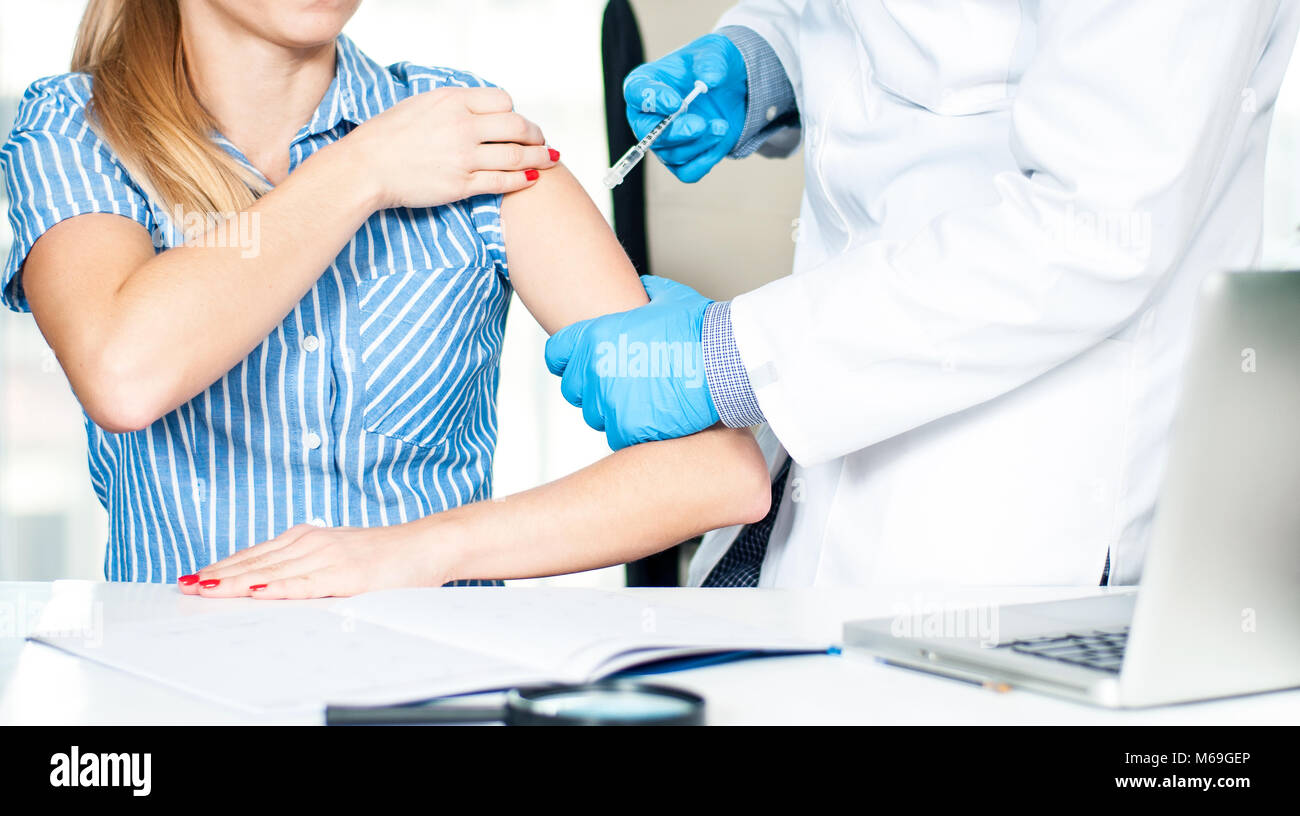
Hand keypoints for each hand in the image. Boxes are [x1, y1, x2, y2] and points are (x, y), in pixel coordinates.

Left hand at [179, 521, 455, 598]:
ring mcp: (329, 557)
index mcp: (310, 537)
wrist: (429, 544)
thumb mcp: (342, 554)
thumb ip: (311, 565)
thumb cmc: (390, 555)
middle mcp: (313, 542)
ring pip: (272, 572)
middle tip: (185, 585)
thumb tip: (276, 580)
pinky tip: (254, 592)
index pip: (257, 554)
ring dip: (235, 581)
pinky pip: (304, 584)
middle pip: (256, 562)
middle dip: (218, 574)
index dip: (223, 565)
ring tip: (205, 589)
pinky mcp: (346, 576)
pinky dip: (276, 588)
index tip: (195, 575)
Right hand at [344, 86, 558, 209]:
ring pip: (516, 155)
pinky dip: (523, 180)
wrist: (365, 167)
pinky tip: (532, 179)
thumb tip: (478, 106)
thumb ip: (453, 104)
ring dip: (539, 158)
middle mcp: (462, 126)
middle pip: (517, 126)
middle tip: (543, 142)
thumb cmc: (387, 135)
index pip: (503, 101)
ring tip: (550, 160)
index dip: (515, 112)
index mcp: (452, 101)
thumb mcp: (421, 103)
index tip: (518, 122)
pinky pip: (502, 182)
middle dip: (536, 135)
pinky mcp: (461, 185)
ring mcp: (463, 157)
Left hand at [545, 275, 718, 449]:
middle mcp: (595, 370)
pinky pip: (617, 438)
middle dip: (593, 389)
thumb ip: (645, 295)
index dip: (567, 361)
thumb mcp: (670, 298)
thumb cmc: (702, 329)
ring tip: (643, 404)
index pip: (556, 354)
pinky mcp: (628, 428)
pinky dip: (633, 433)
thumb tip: (643, 289)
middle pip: (574, 390)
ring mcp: (610, 401)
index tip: (580, 365)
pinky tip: (654, 421)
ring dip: (613, 412)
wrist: (726, 363)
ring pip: (596, 416)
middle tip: (622, 387)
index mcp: (596, 336)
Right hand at [623, 33, 746, 182]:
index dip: (652, 100)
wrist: (735, 87)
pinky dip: (705, 161)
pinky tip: (719, 141)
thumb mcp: (717, 53)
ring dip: (699, 143)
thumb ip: (711, 62)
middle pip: (646, 133)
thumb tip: (708, 80)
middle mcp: (648, 116)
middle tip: (700, 125)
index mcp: (648, 83)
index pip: (636, 93)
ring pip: (671, 154)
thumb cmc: (715, 65)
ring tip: (722, 125)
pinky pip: (687, 172)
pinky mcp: (682, 158)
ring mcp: (664, 141)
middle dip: (673, 132)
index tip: (675, 102)